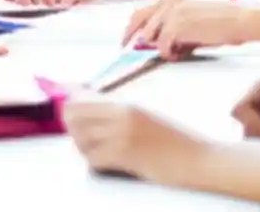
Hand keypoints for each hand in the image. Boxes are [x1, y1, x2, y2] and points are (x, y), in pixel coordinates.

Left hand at [64, 99, 208, 185]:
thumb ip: (116, 113)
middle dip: (73, 128)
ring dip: (84, 147)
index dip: (67, 104)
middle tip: (83, 135)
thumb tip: (85, 104)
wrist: (198, 159)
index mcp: (126, 104)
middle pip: (74, 115)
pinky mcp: (126, 156)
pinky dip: (95, 162)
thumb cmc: (173, 141)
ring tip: (97, 150)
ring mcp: (123, 135)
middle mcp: (122, 116)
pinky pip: (93, 158)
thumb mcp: (144, 118)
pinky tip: (106, 162)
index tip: (61, 105)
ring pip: (80, 139)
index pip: (81, 98)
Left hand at [123, 0, 249, 59]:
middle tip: (129, 51)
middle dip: (131, 37)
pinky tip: (180, 54)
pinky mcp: (177, 26)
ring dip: (159, 47)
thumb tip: (154, 41)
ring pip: (149, 36)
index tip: (127, 40)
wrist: (238, 20)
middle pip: (137, 21)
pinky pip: (163, 46)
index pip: (141, 12)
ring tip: (176, 51)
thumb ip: (170, 25)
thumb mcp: (191, 16)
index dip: (132, 28)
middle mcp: (167, 2)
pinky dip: (169, 54)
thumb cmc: (220, 21)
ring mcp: (171, 13)